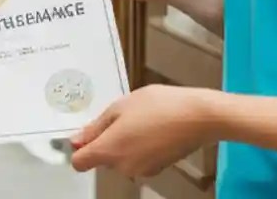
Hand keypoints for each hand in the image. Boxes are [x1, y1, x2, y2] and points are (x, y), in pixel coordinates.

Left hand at [70, 85, 215, 177]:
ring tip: (141, 119)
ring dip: (124, 142)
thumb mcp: (121, 107)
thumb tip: (77, 141)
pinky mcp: (157, 169)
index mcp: (110, 150)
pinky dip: (140, 147)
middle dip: (107, 140)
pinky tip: (153, 128)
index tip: (87, 134)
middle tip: (123, 116)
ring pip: (121, 158)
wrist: (199, 116)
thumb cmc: (159, 106)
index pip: (80, 163)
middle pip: (102, 158)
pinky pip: (138, 159)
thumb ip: (96, 126)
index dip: (79, 148)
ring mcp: (142, 170)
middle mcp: (123, 167)